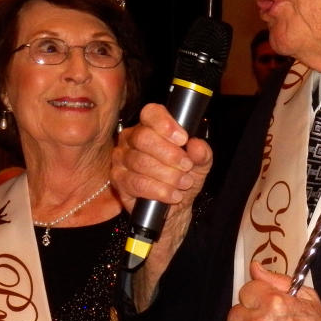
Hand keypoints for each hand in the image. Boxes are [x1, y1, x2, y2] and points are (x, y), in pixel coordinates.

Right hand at [112, 103, 212, 307]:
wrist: (174, 207)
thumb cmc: (184, 177)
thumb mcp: (200, 164)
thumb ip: (201, 153)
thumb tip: (196, 146)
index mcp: (150, 126)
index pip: (150, 113)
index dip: (165, 124)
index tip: (183, 139)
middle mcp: (131, 139)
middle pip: (143, 138)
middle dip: (169, 154)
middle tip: (186, 167)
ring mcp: (121, 159)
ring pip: (140, 162)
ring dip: (166, 175)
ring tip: (183, 184)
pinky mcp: (118, 180)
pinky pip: (135, 183)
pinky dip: (157, 190)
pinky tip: (172, 195)